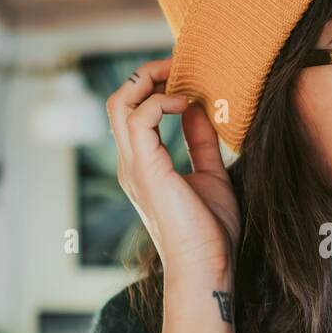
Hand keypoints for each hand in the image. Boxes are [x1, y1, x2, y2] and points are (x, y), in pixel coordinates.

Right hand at [106, 57, 239, 284]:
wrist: (206, 267)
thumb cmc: (210, 232)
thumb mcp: (211, 176)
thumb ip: (201, 143)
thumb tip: (199, 109)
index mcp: (143, 165)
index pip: (133, 111)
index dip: (155, 86)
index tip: (186, 75)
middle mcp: (131, 163)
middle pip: (120, 99)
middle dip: (148, 74)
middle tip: (180, 65)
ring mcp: (134, 166)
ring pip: (121, 102)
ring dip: (151, 79)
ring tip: (181, 76)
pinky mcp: (145, 169)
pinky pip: (140, 117)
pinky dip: (162, 101)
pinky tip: (187, 104)